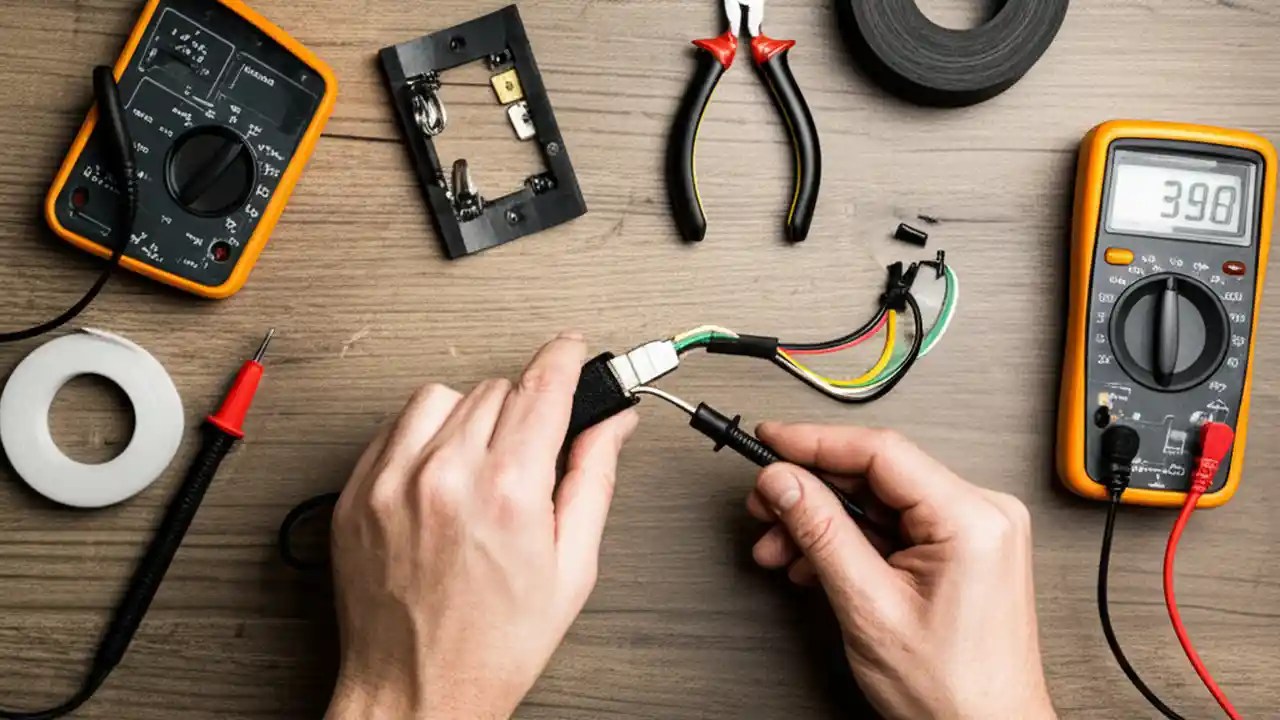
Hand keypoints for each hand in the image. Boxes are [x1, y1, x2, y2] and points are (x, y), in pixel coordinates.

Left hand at [325, 334, 637, 719]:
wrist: (416, 692)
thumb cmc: (493, 645)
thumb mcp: (572, 568)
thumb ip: (593, 479)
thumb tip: (612, 426)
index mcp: (507, 492)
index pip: (542, 386)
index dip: (565, 357)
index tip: (572, 348)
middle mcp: (444, 476)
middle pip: (496, 388)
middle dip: (523, 409)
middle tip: (530, 452)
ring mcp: (391, 482)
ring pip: (441, 396)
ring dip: (470, 416)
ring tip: (481, 464)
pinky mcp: (356, 494)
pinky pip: (393, 427)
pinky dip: (422, 437)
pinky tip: (440, 476)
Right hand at [746, 424, 1055, 719]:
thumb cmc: (956, 693)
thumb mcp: (869, 608)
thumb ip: (822, 534)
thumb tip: (784, 482)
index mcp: (972, 519)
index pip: (880, 451)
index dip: (814, 442)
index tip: (769, 440)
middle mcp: (982, 513)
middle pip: (876, 474)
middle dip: (811, 491)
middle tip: (764, 504)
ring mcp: (973, 531)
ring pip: (878, 501)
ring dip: (823, 521)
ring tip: (781, 548)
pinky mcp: (961, 549)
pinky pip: (893, 525)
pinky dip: (849, 540)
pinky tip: (814, 561)